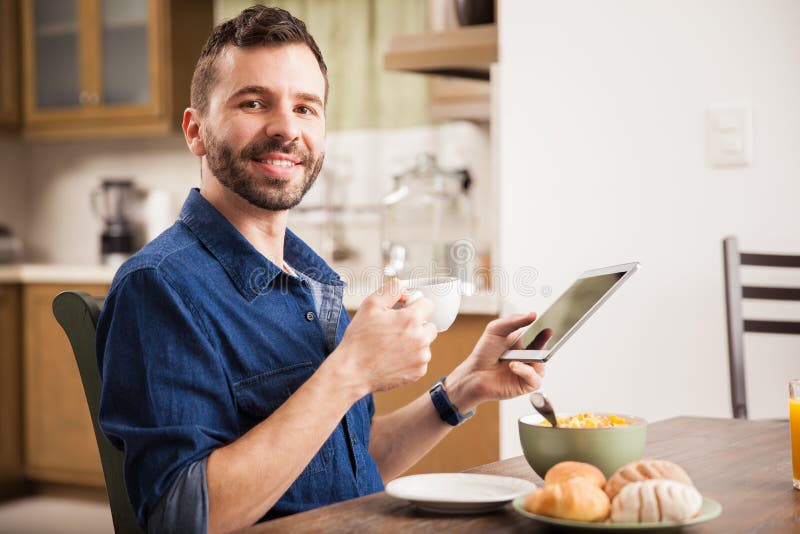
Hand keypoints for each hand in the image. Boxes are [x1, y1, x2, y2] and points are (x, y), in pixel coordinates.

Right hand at [330, 278, 438, 394]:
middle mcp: (421, 339)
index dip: (414, 306)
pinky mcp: (418, 372)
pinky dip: (411, 358)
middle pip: (429, 325)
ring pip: (425, 343)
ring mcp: (421, 357)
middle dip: (416, 325)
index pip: (428, 304)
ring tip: (392, 346)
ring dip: (414, 342)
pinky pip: (420, 360)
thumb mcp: (370, 305)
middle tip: (395, 330)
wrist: (352, 371)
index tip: (403, 311)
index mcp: (412, 320)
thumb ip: (391, 290)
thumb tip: (405, 288)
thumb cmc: (359, 340)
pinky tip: (393, 358)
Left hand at [445, 313, 549, 411]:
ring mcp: (529, 370)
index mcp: (524, 341)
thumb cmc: (485, 352)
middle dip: (546, 340)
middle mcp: (529, 355)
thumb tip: (532, 315)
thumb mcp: (496, 330)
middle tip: (547, 331)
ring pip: (542, 363)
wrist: (474, 373)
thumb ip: (514, 321)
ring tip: (518, 355)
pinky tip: (513, 366)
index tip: (549, 321)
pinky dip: (526, 371)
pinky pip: (535, 378)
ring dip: (532, 357)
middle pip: (545, 347)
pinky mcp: (527, 384)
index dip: (546, 328)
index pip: (540, 333)